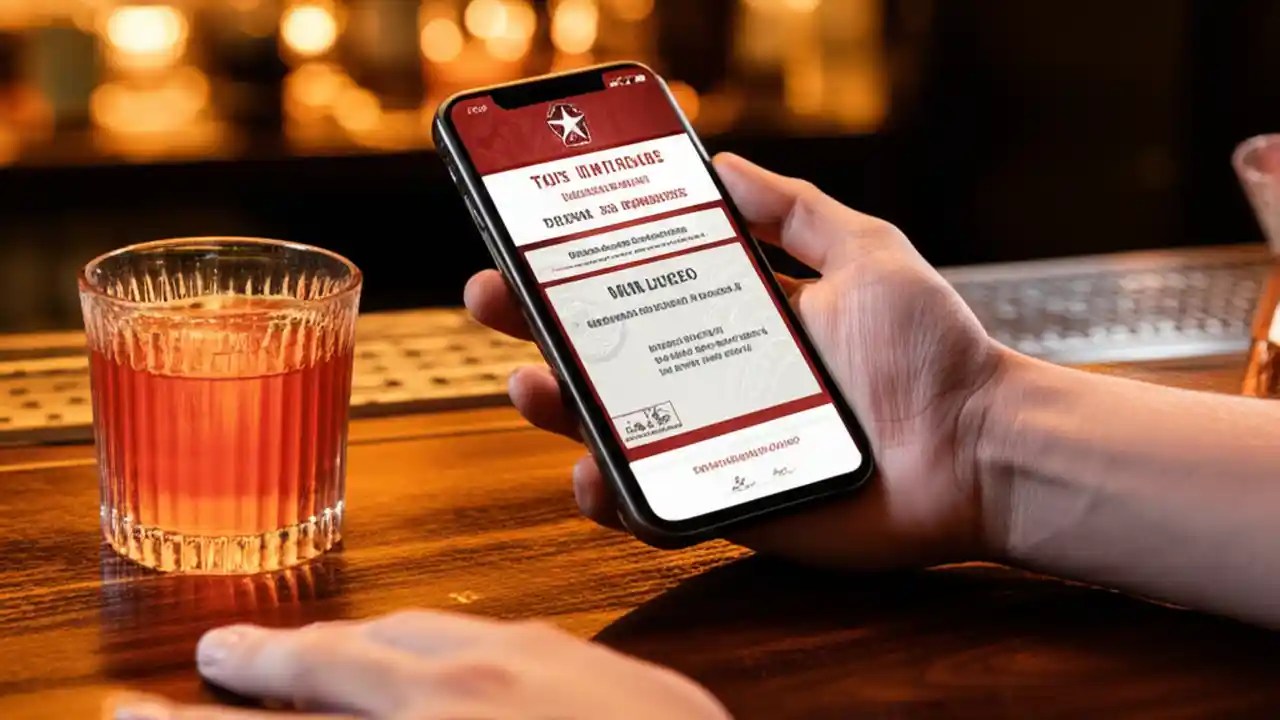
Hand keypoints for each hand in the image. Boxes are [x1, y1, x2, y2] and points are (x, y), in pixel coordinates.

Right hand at [110, 610, 729, 718]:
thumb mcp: (456, 719)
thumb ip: (407, 699)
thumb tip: (388, 687)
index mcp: (435, 714)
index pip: (298, 703)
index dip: (217, 708)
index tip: (165, 694)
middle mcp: (476, 684)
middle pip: (350, 655)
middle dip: (281, 655)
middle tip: (229, 650)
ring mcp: (541, 663)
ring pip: (426, 634)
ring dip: (370, 642)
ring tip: (333, 647)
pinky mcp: (599, 662)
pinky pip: (500, 637)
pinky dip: (453, 646)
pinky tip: (455, 658)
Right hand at [465, 153, 1005, 567]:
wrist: (981, 446)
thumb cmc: (933, 352)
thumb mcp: (865, 252)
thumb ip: (794, 211)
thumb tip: (724, 165)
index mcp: (737, 321)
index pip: (640, 290)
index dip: (580, 270)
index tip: (531, 241)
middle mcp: (715, 380)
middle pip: (606, 356)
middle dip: (538, 329)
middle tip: (494, 297)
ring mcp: (714, 444)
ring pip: (611, 430)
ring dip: (556, 408)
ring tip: (532, 383)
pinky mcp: (728, 503)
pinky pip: (651, 505)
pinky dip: (610, 494)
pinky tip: (588, 472)